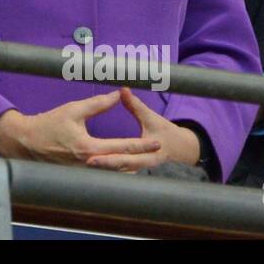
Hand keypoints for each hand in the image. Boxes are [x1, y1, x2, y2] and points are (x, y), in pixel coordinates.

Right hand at [0, 92, 162, 166]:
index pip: (122, 147)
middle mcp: (89, 164)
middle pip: (123, 164)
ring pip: (114, 171)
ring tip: (146, 160)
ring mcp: (84, 171)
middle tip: (158, 152)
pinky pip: (103, 173)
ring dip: (130, 166)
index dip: (141, 144)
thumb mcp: (73, 110)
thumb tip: (117, 95)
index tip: (157, 142)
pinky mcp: (79, 172)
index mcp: (89, 148)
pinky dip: (115, 169)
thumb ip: (98, 103)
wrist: (27, 141)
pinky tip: (124, 165)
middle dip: (142, 158)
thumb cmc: (48, 124)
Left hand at [85, 87, 201, 171]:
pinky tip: (92, 171)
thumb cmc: (165, 131)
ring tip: (84, 168)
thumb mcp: (151, 117)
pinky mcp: (134, 171)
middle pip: (119, 170)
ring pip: (119, 174)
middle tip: (85, 163)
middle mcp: (142, 166)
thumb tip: (123, 89)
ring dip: (104, 171)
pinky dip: (108, 172)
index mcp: (150, 154)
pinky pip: (120, 174)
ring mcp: (138, 170)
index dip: (108, 159)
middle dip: (103, 167)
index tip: (90, 158)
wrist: (180, 148)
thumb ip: (135, 105)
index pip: (126, 158)